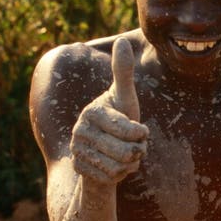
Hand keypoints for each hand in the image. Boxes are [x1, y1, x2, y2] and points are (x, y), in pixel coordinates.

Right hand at [71, 37, 147, 183]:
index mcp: (92, 112)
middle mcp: (80, 131)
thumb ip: (124, 72)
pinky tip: (115, 166)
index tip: (139, 131)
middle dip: (137, 151)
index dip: (142, 135)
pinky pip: (111, 178)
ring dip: (130, 164)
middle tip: (133, 146)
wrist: (102, 149)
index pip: (131, 131)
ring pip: (119, 167)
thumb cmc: (119, 119)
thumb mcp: (125, 98)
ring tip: (124, 154)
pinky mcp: (80, 169)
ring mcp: (78, 151)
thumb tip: (123, 41)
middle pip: (126, 152)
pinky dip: (120, 175)